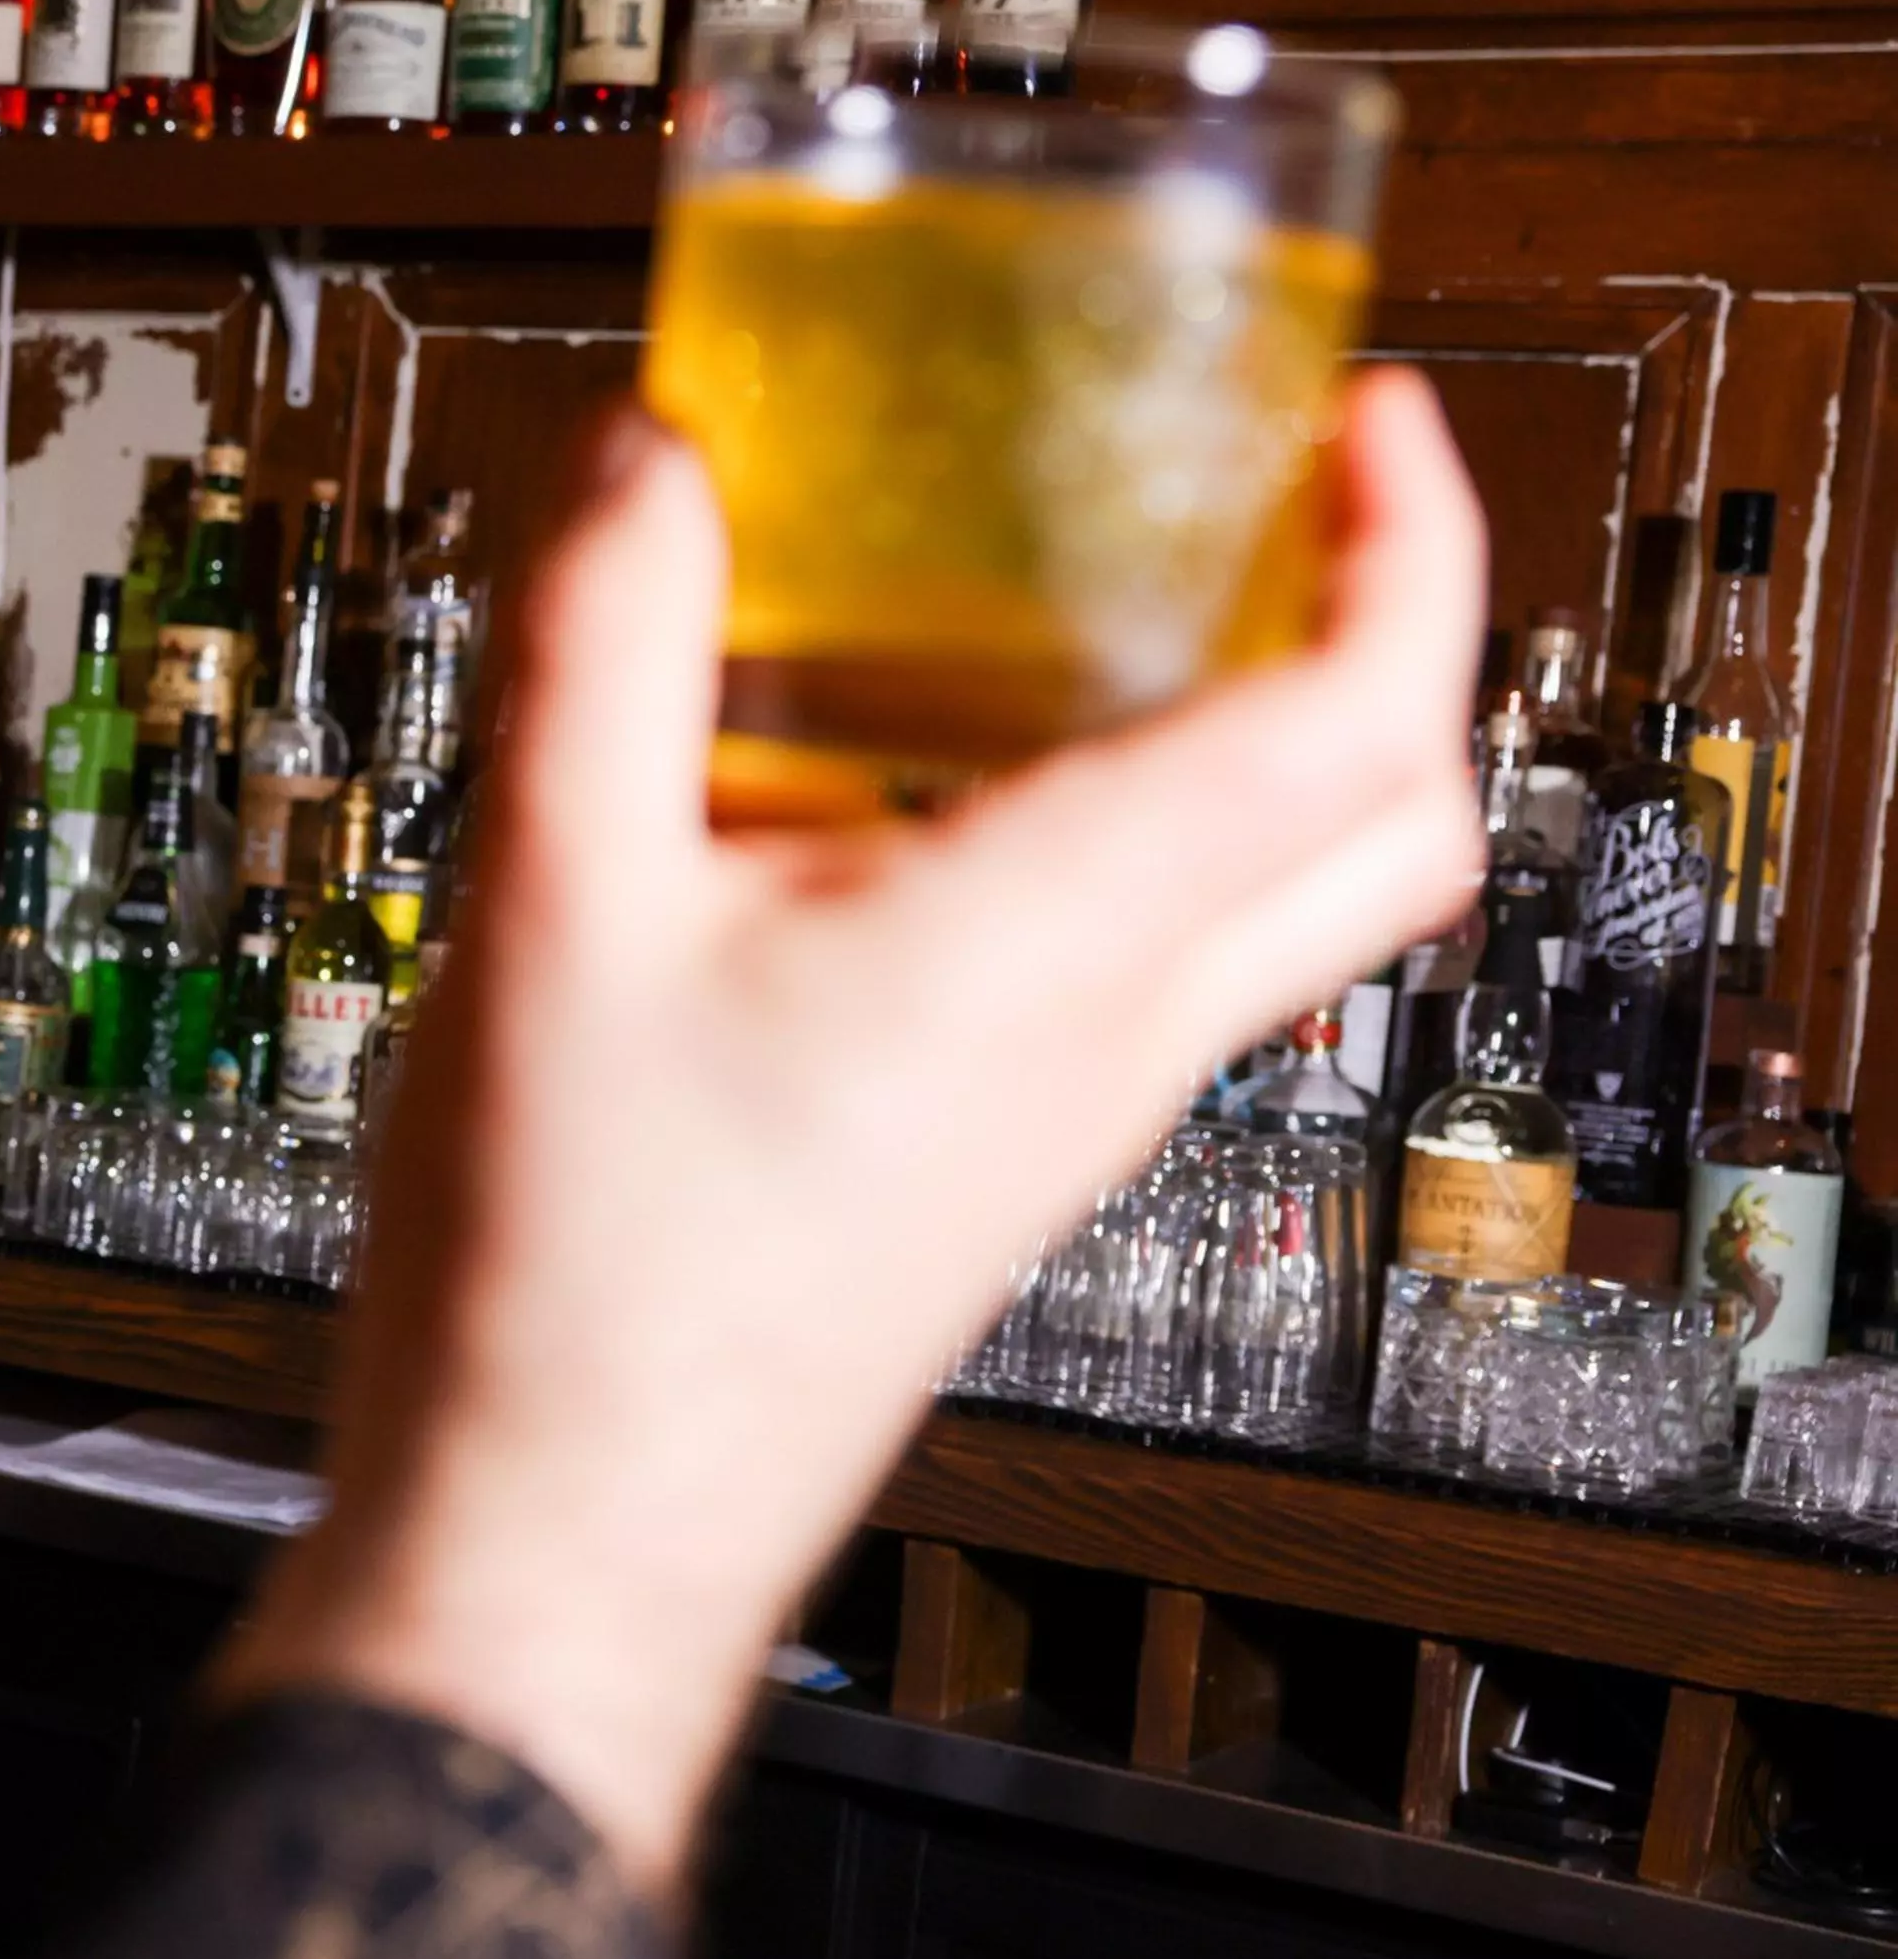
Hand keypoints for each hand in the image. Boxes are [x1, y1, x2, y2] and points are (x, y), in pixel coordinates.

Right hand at [219, 367, 1489, 1892]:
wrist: (554, 1538)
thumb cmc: (575, 1285)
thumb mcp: (549, 905)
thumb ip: (606, 646)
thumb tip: (649, 460)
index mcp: (1049, 950)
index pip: (1356, 723)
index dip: (1409, 539)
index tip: (1359, 420)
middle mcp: (1107, 1040)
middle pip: (1384, 831)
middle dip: (1388, 638)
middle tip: (1280, 510)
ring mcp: (1065, 1120)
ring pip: (1272, 910)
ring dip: (1256, 743)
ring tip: (1086, 615)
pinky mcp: (994, 1170)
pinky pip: (1138, 976)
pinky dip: (1118, 845)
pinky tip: (912, 797)